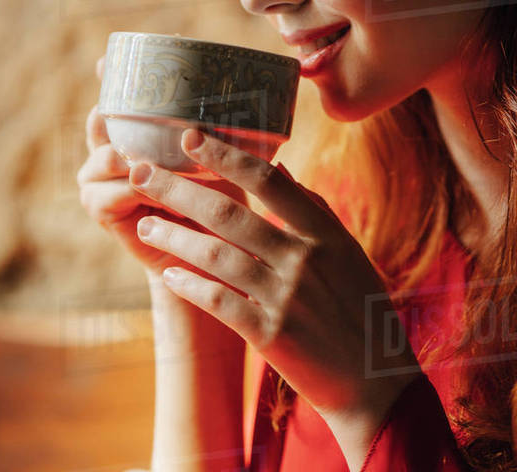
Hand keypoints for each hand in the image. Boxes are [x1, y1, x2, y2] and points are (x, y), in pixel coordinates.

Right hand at [75, 54, 250, 279]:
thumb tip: (258, 94)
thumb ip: (225, 132)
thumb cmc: (224, 200)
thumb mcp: (224, 159)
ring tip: (148, 160)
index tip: (108, 59)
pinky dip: (129, 192)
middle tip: (125, 108)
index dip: (111, 77)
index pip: (120, 97)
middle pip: (100, 122)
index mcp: (141, 132)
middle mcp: (115, 150)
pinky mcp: (102, 210)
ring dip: (127, 157)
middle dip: (110, 112)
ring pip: (103, 158)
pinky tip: (150, 192)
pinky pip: (105, 194)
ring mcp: (102, 180)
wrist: (212, 257)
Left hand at [127, 128, 422, 429]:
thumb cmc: (360, 310)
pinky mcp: (271, 335)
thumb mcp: (348, 252)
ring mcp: (287, 298)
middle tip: (141, 172)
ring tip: (145, 224)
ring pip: (217, 256)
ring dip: (174, 237)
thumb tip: (280, 167)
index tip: (190, 136)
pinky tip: (168, 274)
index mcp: (326, 234)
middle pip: (231, 214)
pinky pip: (220, 302)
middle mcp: (305, 260)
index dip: (226, 156)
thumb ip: (314, 210)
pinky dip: (190, 285)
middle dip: (180, 189)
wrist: (375, 380)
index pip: (270, 181)